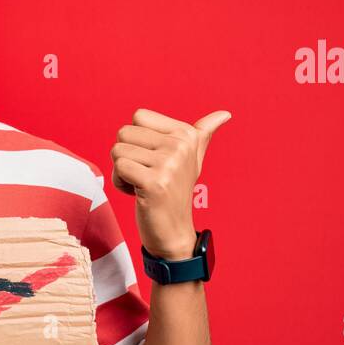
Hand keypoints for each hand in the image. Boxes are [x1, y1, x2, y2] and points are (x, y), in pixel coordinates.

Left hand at [111, 108, 230, 258]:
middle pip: (124, 133)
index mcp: (186, 134)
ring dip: (122, 172)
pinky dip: (120, 183)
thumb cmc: (176, 191)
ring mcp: (169, 164)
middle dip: (126, 155)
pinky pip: (119, 169)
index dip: (137, 139)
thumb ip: (203, 133)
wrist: (174, 231)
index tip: (152, 159)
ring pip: (118, 151)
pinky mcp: (155, 183)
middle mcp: (180, 145)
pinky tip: (138, 194)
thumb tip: (225, 113)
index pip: (138, 116)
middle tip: (146, 174)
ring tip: (142, 184)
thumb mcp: (193, 158)